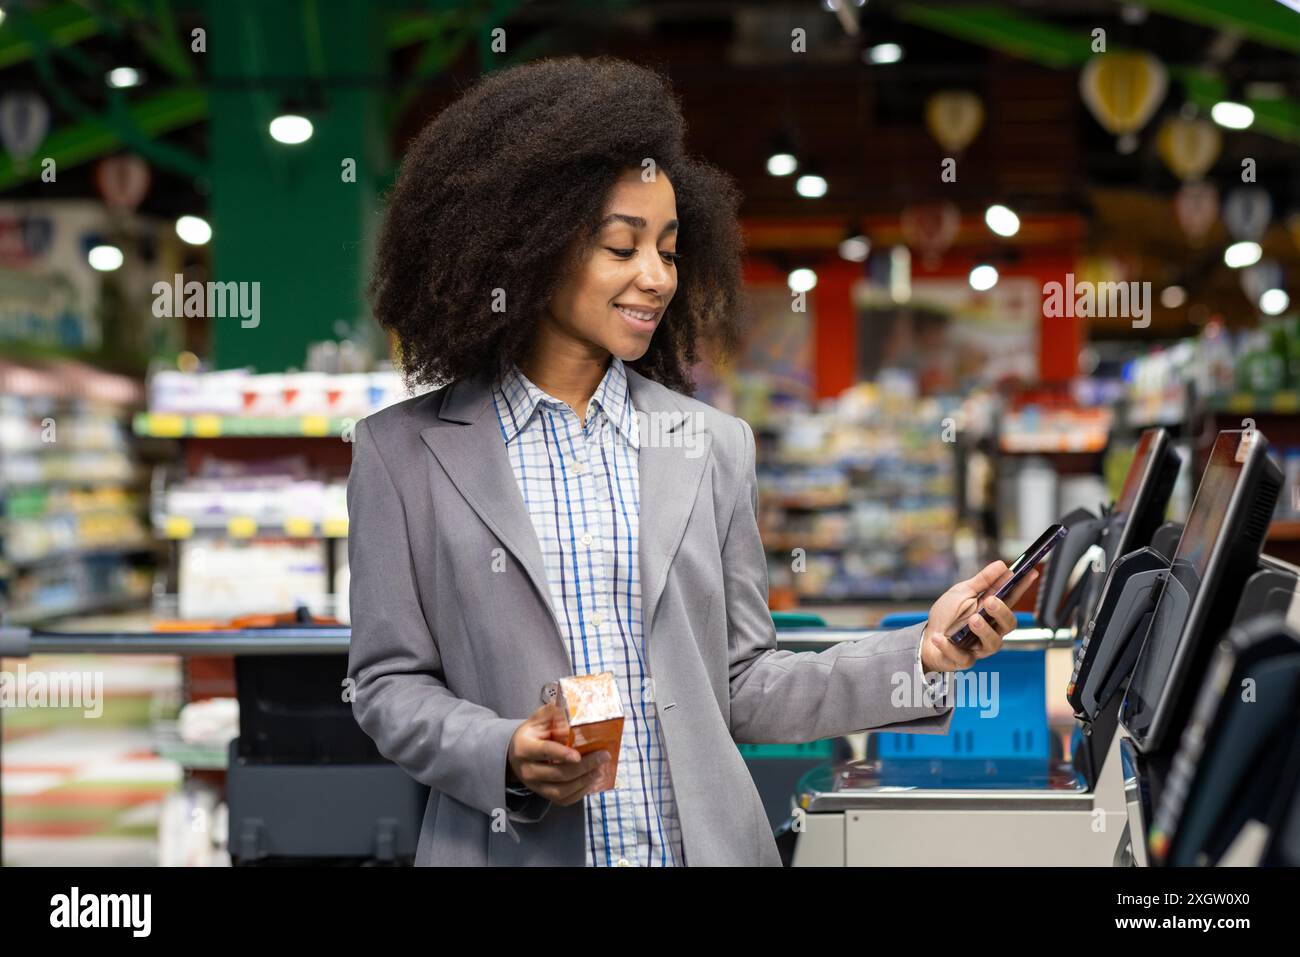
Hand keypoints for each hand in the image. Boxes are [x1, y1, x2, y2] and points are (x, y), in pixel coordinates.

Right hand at [507, 702, 608, 805]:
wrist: (516, 753)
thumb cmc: (532, 733)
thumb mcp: (538, 719)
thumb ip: (554, 713)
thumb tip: (573, 710)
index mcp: (525, 748)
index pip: (544, 752)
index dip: (561, 754)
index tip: (578, 755)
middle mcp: (528, 770)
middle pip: (558, 773)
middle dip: (584, 766)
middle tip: (603, 756)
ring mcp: (535, 786)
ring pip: (562, 791)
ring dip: (585, 781)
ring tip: (600, 769)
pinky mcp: (544, 795)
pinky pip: (564, 799)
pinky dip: (581, 792)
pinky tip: (592, 780)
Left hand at [920, 560, 1038, 673]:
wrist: (926, 637)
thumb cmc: (947, 615)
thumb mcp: (962, 593)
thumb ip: (982, 581)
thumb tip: (1001, 565)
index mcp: (991, 612)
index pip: (1011, 599)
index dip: (1022, 587)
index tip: (1030, 573)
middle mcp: (991, 630)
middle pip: (1008, 624)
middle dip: (1002, 613)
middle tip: (990, 601)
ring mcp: (979, 647)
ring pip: (992, 643)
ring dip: (983, 630)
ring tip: (972, 619)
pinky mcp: (964, 660)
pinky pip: (961, 656)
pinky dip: (948, 646)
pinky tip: (939, 637)